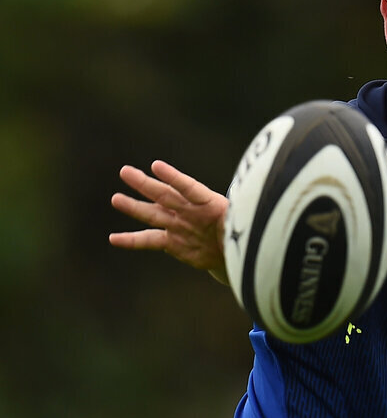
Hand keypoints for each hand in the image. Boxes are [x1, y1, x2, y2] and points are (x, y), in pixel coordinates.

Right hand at [109, 160, 228, 271]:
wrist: (231, 251)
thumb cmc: (239, 231)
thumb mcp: (242, 224)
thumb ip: (234, 219)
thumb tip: (235, 220)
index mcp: (208, 202)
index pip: (189, 187)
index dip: (173, 177)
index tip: (156, 166)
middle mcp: (188, 210)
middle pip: (164, 195)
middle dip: (145, 184)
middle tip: (125, 171)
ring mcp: (177, 224)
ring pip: (152, 214)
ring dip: (133, 207)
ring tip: (115, 199)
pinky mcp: (171, 242)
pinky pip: (148, 240)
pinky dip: (131, 240)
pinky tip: (113, 238)